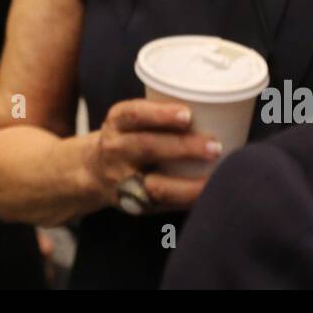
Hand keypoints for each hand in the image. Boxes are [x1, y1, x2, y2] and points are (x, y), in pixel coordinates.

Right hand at [84, 99, 221, 212]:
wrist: (93, 171)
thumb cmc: (130, 137)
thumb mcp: (132, 119)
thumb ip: (161, 113)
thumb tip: (219, 106)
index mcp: (117, 122)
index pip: (134, 114)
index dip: (160, 114)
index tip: (187, 115)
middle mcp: (116, 150)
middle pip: (146, 147)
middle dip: (182, 147)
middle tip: (215, 145)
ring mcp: (123, 181)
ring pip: (155, 185)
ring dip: (188, 184)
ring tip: (215, 177)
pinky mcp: (135, 206)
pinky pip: (164, 206)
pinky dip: (188, 200)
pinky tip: (208, 194)